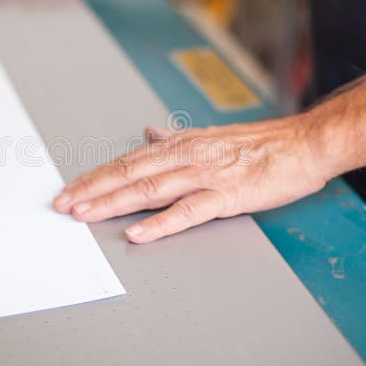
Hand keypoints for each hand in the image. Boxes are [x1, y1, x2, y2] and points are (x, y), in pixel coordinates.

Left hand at [53, 115, 330, 243]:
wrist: (303, 144)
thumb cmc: (261, 143)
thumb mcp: (211, 135)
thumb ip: (176, 137)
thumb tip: (150, 132)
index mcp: (181, 145)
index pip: (128, 162)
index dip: (96, 176)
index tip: (70, 189)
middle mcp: (186, 157)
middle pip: (129, 174)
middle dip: (92, 190)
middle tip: (62, 205)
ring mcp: (205, 176)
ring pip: (149, 190)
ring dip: (113, 203)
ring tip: (85, 215)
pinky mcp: (226, 196)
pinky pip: (188, 212)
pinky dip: (160, 223)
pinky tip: (137, 233)